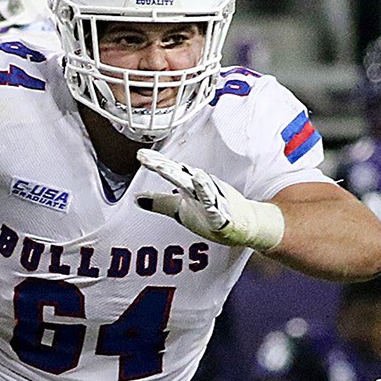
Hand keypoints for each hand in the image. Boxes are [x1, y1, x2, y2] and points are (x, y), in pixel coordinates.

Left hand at [135, 148, 285, 250]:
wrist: (243, 226)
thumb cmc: (211, 215)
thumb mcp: (179, 209)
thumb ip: (159, 202)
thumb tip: (136, 198)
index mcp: (189, 186)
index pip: (171, 171)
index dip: (156, 163)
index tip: (141, 155)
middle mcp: (200, 188)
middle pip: (180, 176)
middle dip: (165, 167)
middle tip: (149, 160)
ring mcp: (212, 200)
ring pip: (198, 187)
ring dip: (186, 178)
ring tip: (173, 171)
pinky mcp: (222, 215)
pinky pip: (214, 206)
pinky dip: (208, 196)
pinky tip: (201, 186)